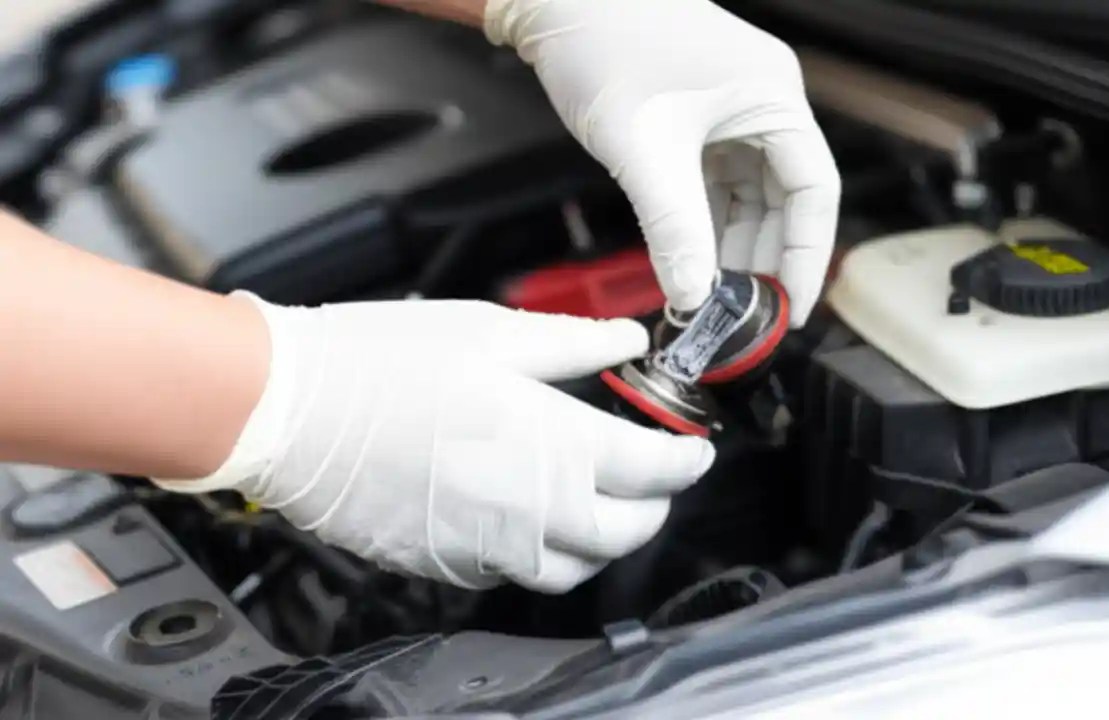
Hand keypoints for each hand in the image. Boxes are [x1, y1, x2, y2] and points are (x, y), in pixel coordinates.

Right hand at [156, 296, 714, 592]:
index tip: (697, 450)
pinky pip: (514, 575)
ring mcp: (487, 546)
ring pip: (576, 569)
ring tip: (601, 506)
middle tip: (656, 479)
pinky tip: (530, 519)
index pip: (652, 469)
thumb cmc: (378, 362)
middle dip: (655, 506)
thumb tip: (630, 342)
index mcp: (553, 442)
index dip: (686, 460)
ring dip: (603, 542)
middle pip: (627, 532)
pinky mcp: (446, 565)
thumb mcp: (489, 331)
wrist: (286, 410)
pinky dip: (540, 554)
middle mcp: (531, 508)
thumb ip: (573, 345)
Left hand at [486, 0, 840, 324]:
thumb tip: (693, 295)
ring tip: (713, 293)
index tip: (789, 307)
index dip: (806, 256)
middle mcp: (762, 100)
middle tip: (744, 312)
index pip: (814, 192)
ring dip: (733, 243)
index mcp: (773, 97)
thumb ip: (673, 230)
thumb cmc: (601, 39)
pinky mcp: (696, 114)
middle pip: (785, 198)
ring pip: (749, 194)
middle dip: (765, 257)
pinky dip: (705, 220)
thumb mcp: (643, 151)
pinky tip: (690, 256)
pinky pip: (716, 180)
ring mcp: (730, 107)